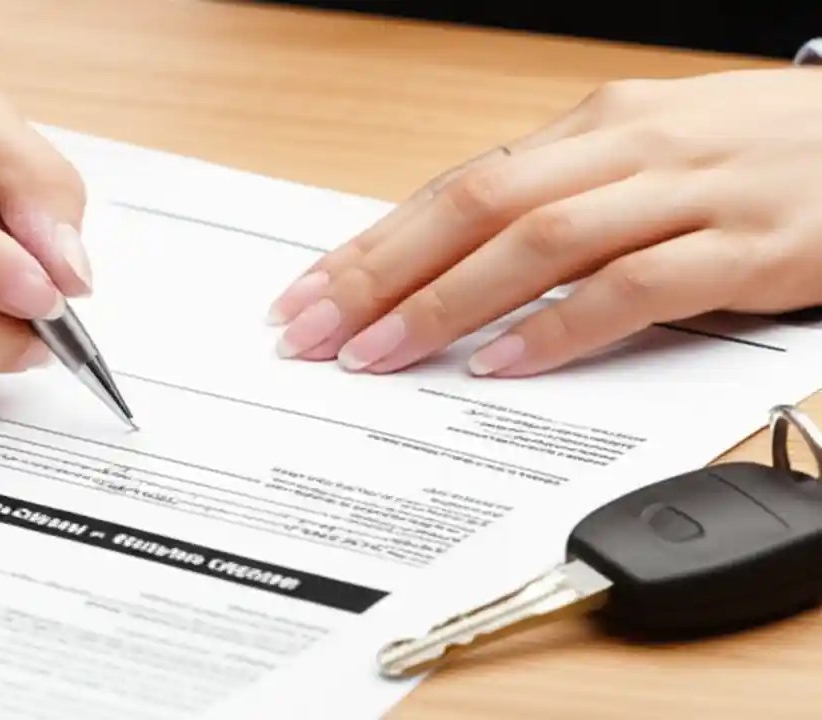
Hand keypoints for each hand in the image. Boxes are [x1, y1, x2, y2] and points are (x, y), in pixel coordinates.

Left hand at [265, 67, 821, 376]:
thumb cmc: (756, 155)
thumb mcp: (644, 158)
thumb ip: (557, 200)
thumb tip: (451, 258)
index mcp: (591, 127)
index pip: (453, 187)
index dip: (370, 245)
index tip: (305, 294)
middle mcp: (625, 148)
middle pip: (472, 207)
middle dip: (378, 274)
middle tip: (311, 331)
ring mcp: (686, 194)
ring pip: (537, 242)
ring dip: (446, 302)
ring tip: (380, 355)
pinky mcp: (746, 247)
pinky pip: (634, 288)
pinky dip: (559, 328)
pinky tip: (504, 363)